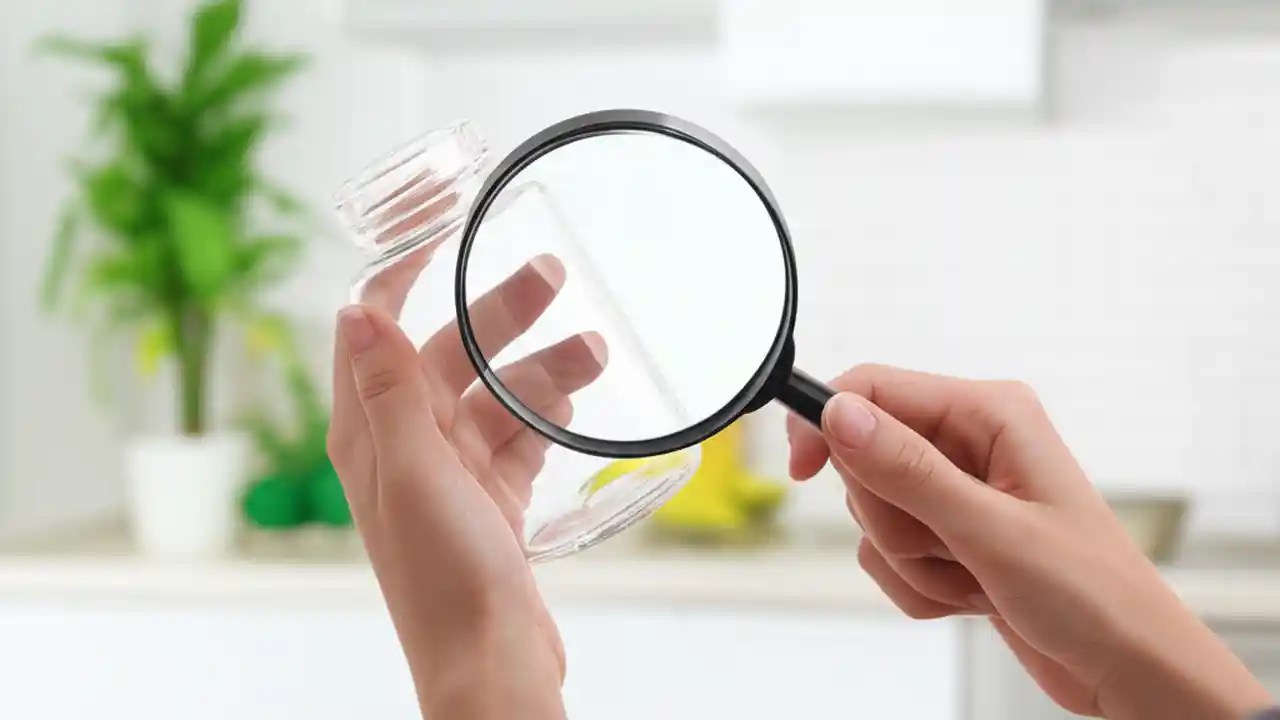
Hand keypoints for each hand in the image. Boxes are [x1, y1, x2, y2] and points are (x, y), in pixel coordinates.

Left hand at [329, 255, 603, 719]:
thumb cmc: (444, 577)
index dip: (403, 271)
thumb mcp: (414, 473)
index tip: (444, 225)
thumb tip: (354, 308)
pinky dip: (548, 414)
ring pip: (495, 393)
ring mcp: (449, 472)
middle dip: (498, 312)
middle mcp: (403, 444)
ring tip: (596, 349)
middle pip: (448, 352)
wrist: (491, 660)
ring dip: (541, 367)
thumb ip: (390, 390)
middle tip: (552, 274)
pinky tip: (580, 400)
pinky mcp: (490, 497)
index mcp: (368, 429)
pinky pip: (519, 435)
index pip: (372, 325)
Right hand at [788, 365, 1271, 719]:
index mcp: (990, 413)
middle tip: (948, 546)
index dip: (828, 423)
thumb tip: (840, 414)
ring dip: (911, 560)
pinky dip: (920, 586)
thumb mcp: (991, 530)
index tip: (802, 470)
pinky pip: (888, 555)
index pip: (874, 387)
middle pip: (865, 458)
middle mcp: (971, 442)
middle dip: (892, 519)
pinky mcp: (950, 533)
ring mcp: (958, 491)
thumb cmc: (1093, 595)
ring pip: (873, 514)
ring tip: (974, 577)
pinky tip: (973, 596)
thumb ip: (908, 470)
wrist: (1127, 667)